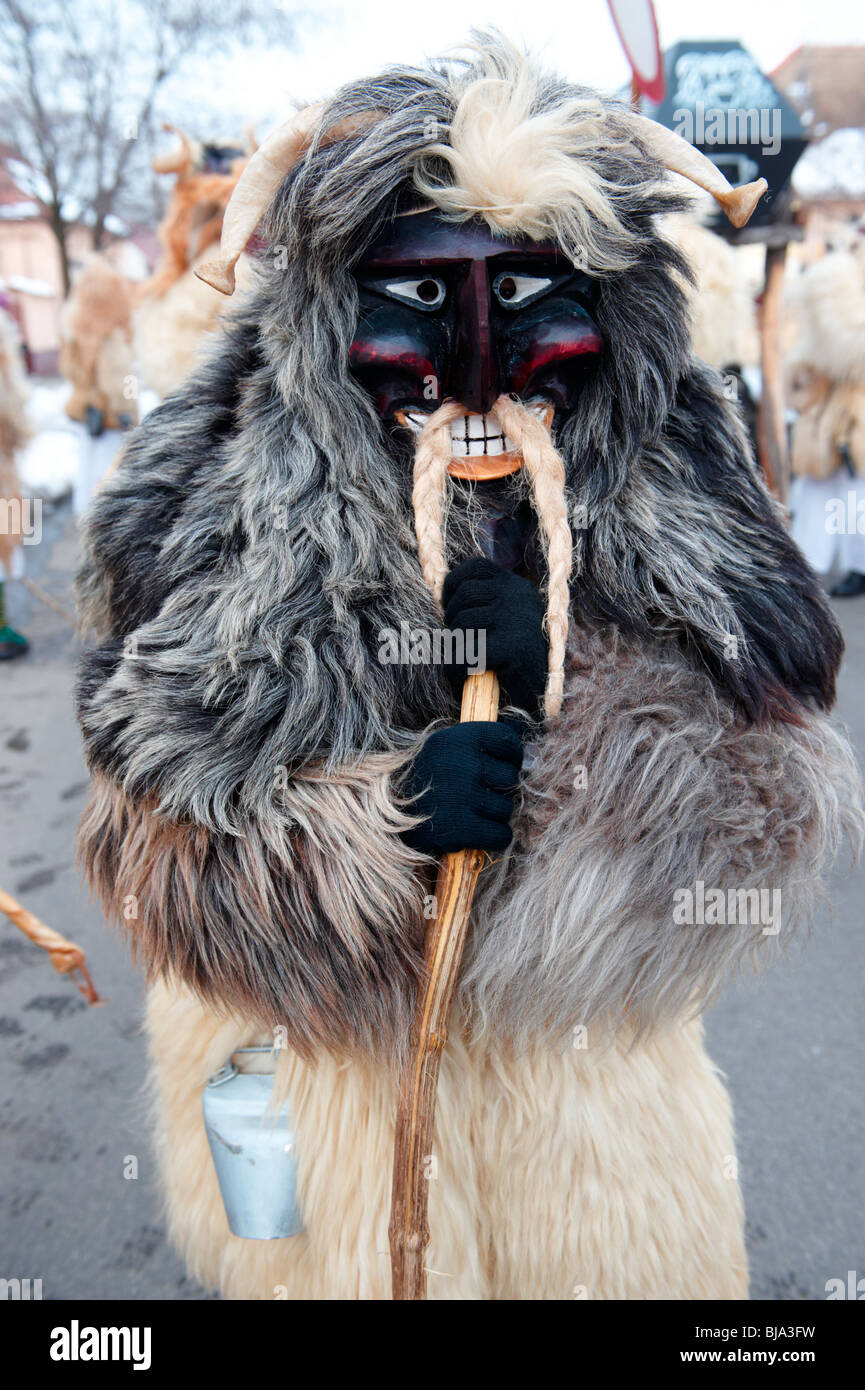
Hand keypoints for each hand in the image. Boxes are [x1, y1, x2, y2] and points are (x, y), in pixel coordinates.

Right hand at [402, 721, 523, 853]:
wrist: (382, 814)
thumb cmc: (421, 780)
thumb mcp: (443, 747)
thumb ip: (479, 743)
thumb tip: (528, 744)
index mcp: (459, 738)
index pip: (507, 740)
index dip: (512, 755)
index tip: (504, 764)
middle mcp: (463, 763)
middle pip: (511, 778)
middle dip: (501, 789)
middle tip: (482, 795)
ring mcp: (462, 796)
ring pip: (506, 809)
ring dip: (495, 815)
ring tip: (473, 814)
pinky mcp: (460, 827)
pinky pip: (501, 834)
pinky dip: (495, 837)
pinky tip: (479, 833)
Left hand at [442, 558, 547, 718]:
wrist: (543, 695)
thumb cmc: (518, 659)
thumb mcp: (506, 619)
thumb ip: (484, 602)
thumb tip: (443, 593)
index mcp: (518, 586)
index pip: (476, 568)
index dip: (452, 584)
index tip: (447, 605)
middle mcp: (519, 596)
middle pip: (463, 595)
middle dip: (451, 620)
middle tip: (457, 642)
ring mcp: (516, 620)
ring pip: (460, 624)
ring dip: (453, 646)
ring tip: (463, 661)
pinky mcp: (511, 647)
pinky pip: (464, 653)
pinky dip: (454, 668)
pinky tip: (461, 677)